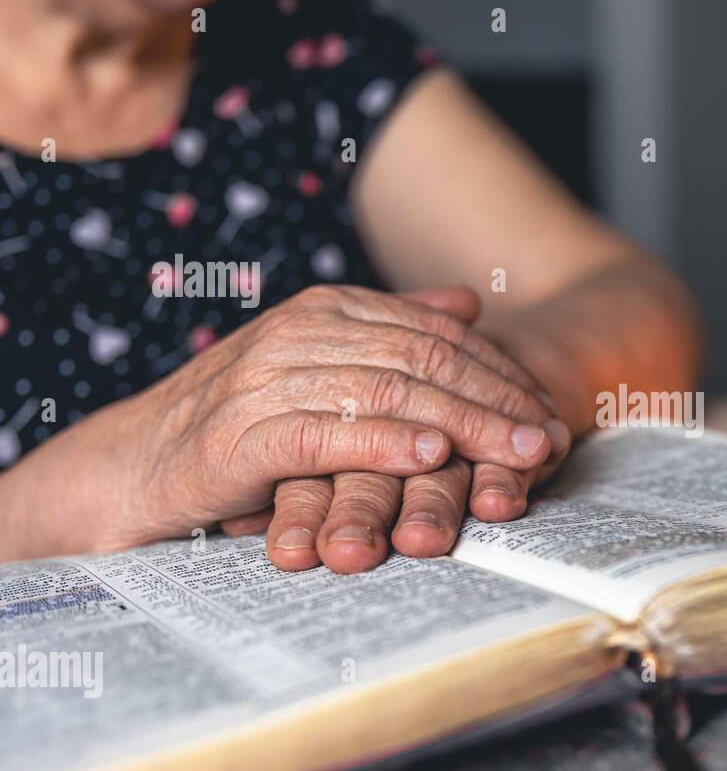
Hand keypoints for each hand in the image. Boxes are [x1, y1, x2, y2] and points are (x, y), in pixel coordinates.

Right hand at [108, 284, 559, 548]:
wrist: (131, 466)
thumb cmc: (241, 420)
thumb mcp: (322, 363)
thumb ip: (394, 330)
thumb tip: (471, 303)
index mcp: (328, 310)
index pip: (437, 335)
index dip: (501, 372)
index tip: (547, 409)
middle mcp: (303, 333)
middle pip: (424, 362)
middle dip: (497, 401)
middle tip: (551, 437)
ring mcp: (270, 380)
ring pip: (389, 394)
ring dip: (464, 425)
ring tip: (518, 452)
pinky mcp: (243, 436)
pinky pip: (330, 433)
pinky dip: (386, 442)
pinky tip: (434, 455)